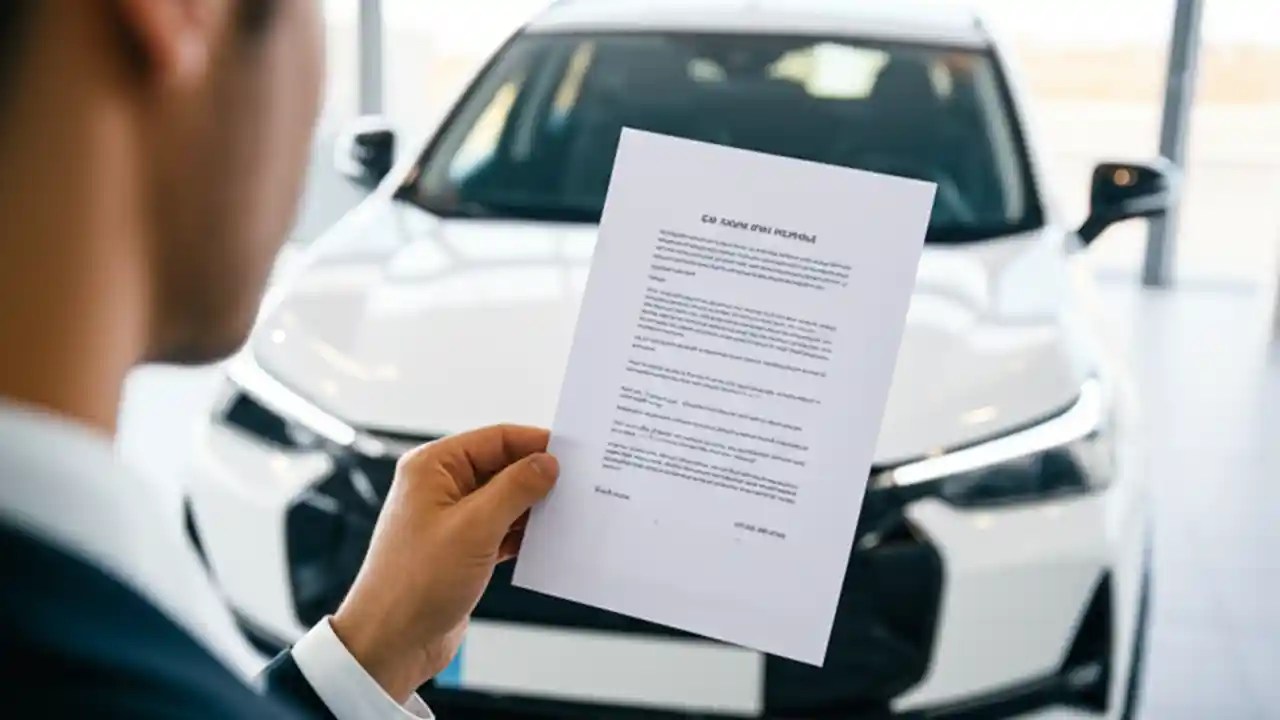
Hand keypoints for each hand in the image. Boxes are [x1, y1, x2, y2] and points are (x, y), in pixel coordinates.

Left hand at [330, 425, 558, 701]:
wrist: (390, 643)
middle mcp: (440, 487)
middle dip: (538, 477)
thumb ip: (515, 489)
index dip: (535, 443)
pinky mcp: (462, 549)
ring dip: (534, 507)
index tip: (574, 454)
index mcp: (433, 467)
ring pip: (505, 500)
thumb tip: (547, 463)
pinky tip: (549, 541)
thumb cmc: (416, 583)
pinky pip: (501, 529)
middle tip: (580, 485)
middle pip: (502, 467)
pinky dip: (524, 534)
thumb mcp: (475, 528)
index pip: (496, 439)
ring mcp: (451, 519)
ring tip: (570, 513)